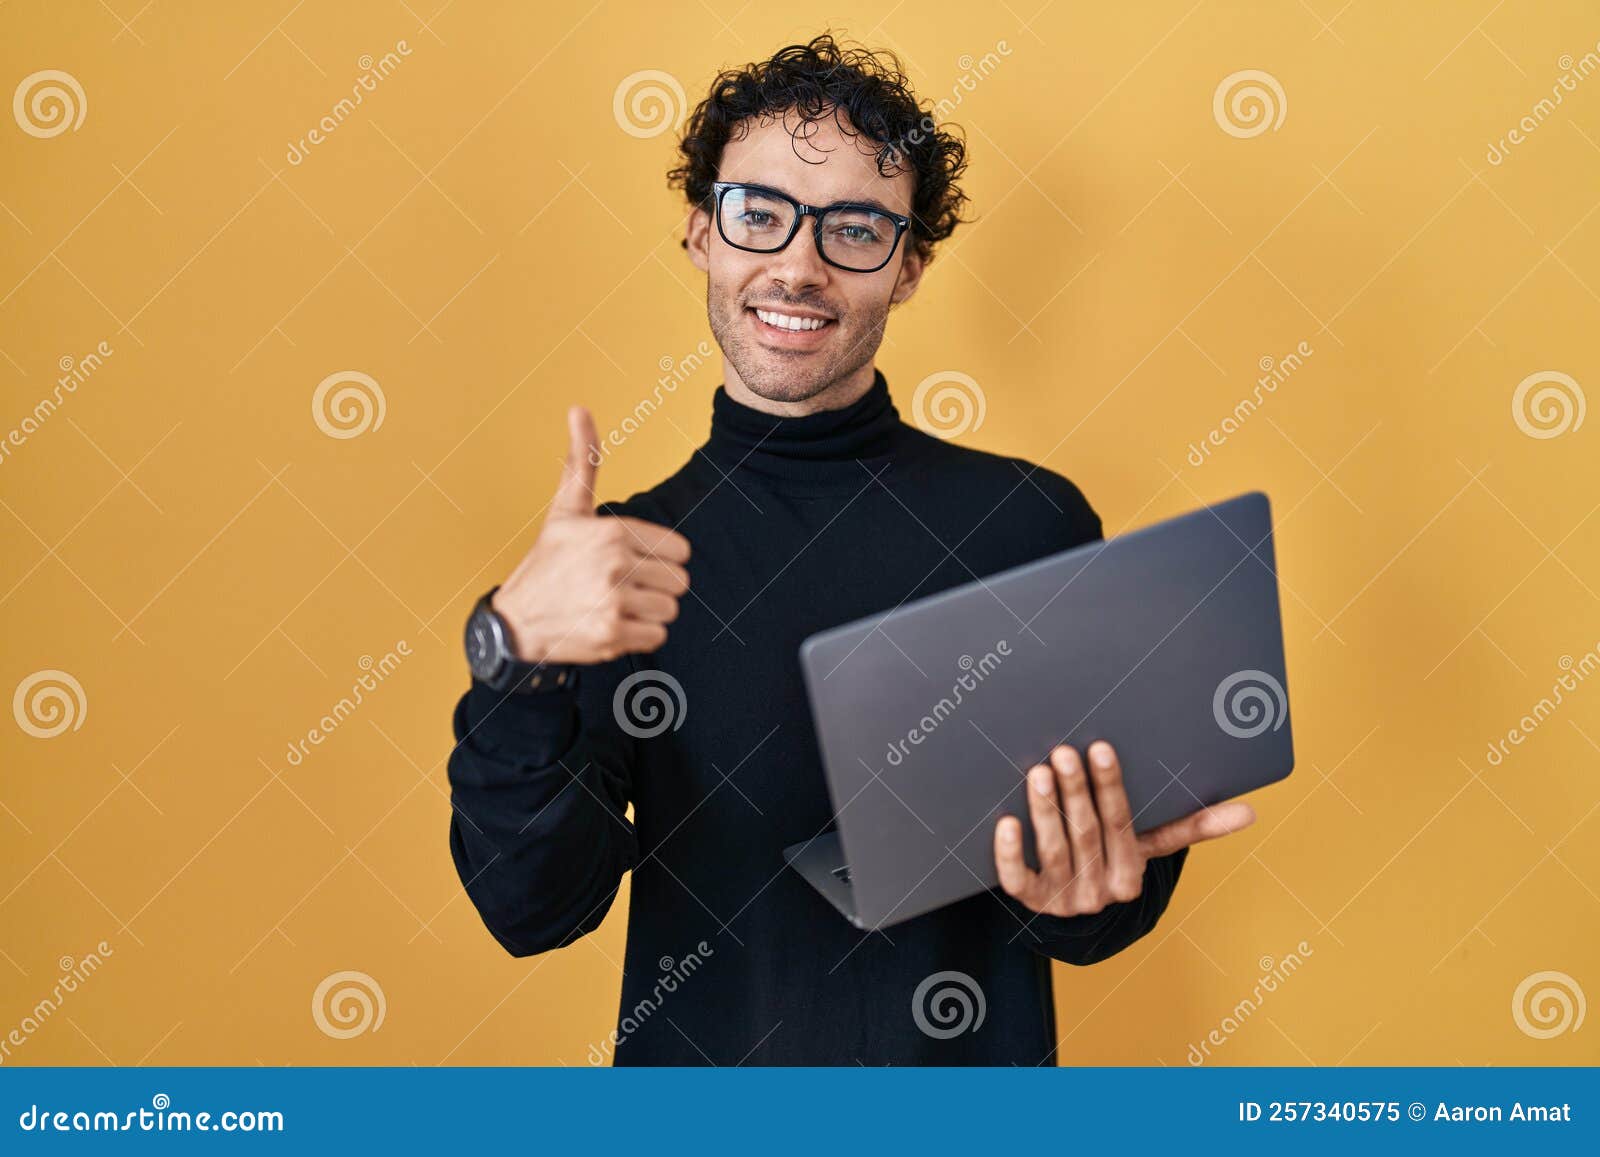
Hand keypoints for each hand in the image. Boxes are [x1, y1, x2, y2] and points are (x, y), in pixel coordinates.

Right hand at [490, 405, 691, 663]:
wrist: (514, 623)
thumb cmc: (548, 562)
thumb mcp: (565, 510)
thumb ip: (582, 461)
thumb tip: (579, 408)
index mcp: (613, 532)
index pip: (680, 551)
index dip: (660, 559)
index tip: (632, 562)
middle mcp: (615, 565)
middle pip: (679, 583)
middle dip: (656, 587)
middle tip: (623, 587)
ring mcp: (613, 602)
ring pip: (670, 611)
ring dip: (648, 613)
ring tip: (616, 606)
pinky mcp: (611, 636)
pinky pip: (657, 637)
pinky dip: (639, 636)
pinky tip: (611, 625)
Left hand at [994, 740, 1255, 917]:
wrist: (1071, 913)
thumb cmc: (1113, 857)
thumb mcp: (1151, 845)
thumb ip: (1194, 826)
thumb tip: (1250, 813)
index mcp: (1130, 876)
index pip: (1122, 826)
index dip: (1111, 788)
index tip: (1101, 749)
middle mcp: (1098, 892)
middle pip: (1087, 835)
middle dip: (1077, 792)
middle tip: (1065, 752)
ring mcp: (1062, 899)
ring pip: (1053, 852)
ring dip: (1045, 812)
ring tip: (1038, 773)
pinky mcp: (1029, 902)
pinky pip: (1017, 880)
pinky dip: (1009, 853)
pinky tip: (1005, 821)